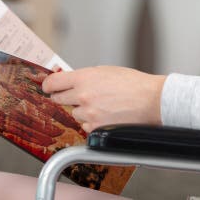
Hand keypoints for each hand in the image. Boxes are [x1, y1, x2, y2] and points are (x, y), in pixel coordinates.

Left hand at [42, 66, 166, 132]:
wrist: (151, 100)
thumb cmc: (133, 84)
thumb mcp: (106, 71)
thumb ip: (85, 76)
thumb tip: (69, 80)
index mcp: (84, 78)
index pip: (52, 83)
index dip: (48, 85)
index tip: (48, 86)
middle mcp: (82, 96)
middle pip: (57, 99)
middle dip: (64, 97)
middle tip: (74, 95)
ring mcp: (88, 114)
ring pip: (74, 113)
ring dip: (82, 110)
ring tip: (102, 105)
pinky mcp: (95, 129)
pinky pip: (85, 126)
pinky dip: (92, 122)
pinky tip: (106, 115)